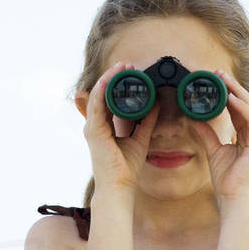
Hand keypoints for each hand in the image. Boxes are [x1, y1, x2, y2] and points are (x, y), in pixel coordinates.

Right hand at [83, 60, 159, 193]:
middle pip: (102, 94)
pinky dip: (102, 90)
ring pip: (98, 95)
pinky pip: (96, 105)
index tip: (130, 71)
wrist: (119, 185)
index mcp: (104, 127)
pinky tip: (110, 78)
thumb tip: (156, 104)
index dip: (117, 83)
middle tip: (127, 64)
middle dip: (114, 77)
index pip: (108, 99)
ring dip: (109, 78)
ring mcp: (92, 127)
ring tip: (121, 66)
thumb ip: (147, 121)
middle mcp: (95, 125)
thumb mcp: (141, 138)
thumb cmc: (126, 167)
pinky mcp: (93, 131)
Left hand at [187, 68, 248, 203]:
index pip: (236, 108)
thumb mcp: (212, 150)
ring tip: (223, 78)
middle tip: (216, 72)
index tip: (213, 80)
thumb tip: (193, 118)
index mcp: (245, 134)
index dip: (226, 92)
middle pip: (244, 103)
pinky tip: (230, 97)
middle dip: (231, 86)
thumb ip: (205, 133)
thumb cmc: (227, 179)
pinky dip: (241, 107)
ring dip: (236, 91)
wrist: (232, 198)